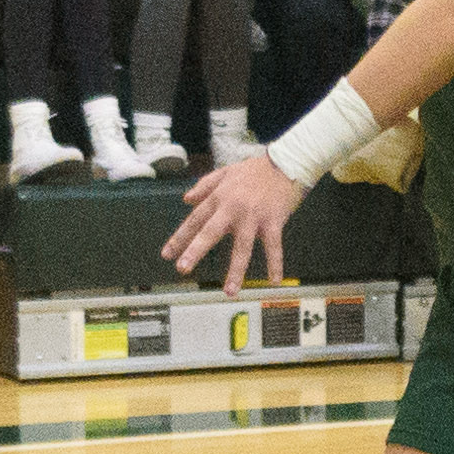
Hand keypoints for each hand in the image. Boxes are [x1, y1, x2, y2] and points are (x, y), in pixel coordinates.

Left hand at [164, 157, 304, 297]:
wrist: (285, 163)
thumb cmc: (254, 169)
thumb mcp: (225, 172)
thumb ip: (204, 185)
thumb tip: (186, 199)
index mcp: (219, 197)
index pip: (195, 219)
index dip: (180, 237)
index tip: (167, 255)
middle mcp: (233, 208)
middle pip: (211, 232)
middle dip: (196, 250)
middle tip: (183, 268)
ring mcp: (254, 217)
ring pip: (242, 247)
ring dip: (236, 270)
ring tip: (229, 291)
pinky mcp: (273, 222)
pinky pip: (274, 247)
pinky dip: (275, 264)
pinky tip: (273, 281)